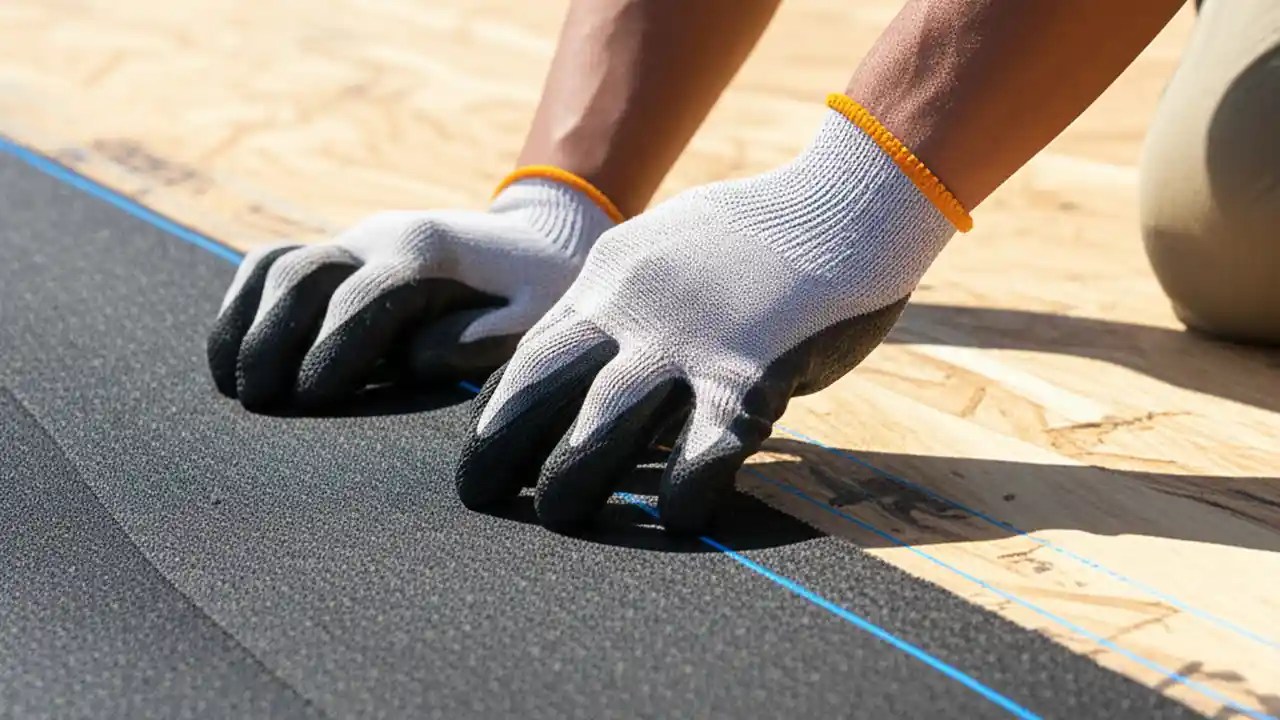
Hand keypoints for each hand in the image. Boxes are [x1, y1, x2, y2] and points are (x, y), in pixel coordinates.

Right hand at [207, 175, 615, 410]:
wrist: (540, 238)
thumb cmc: (540, 292)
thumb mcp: (534, 319)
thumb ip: (476, 343)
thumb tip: (405, 361)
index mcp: (430, 252)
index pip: (366, 297)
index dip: (333, 348)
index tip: (309, 398)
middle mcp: (382, 235)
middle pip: (306, 274)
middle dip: (274, 338)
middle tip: (257, 399)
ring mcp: (355, 239)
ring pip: (278, 265)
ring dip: (245, 321)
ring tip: (227, 382)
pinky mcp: (341, 251)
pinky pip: (275, 263)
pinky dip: (245, 303)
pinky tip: (230, 351)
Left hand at [454, 103, 963, 533]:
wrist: (849, 202)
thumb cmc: (762, 238)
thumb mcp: (669, 248)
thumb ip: (628, 301)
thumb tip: (594, 361)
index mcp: (613, 274)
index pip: (533, 348)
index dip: (501, 407)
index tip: (487, 447)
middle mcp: (637, 304)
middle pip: (543, 384)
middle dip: (500, 446)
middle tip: (478, 494)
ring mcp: (692, 337)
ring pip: (603, 423)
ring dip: (572, 477)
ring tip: (558, 516)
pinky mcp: (753, 371)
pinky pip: (703, 451)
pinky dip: (683, 492)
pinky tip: (676, 517)